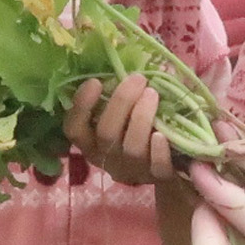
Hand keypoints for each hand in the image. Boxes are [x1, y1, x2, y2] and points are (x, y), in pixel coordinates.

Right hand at [65, 76, 182, 189]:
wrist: (170, 161)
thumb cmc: (140, 124)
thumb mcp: (123, 111)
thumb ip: (117, 95)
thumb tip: (122, 66)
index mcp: (92, 142)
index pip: (74, 129)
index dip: (80, 106)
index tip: (95, 81)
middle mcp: (107, 158)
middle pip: (106, 133)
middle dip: (121, 102)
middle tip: (138, 78)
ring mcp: (132, 170)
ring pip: (131, 148)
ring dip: (141, 118)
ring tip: (153, 93)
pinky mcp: (156, 177)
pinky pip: (156, 167)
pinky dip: (158, 151)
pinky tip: (162, 134)